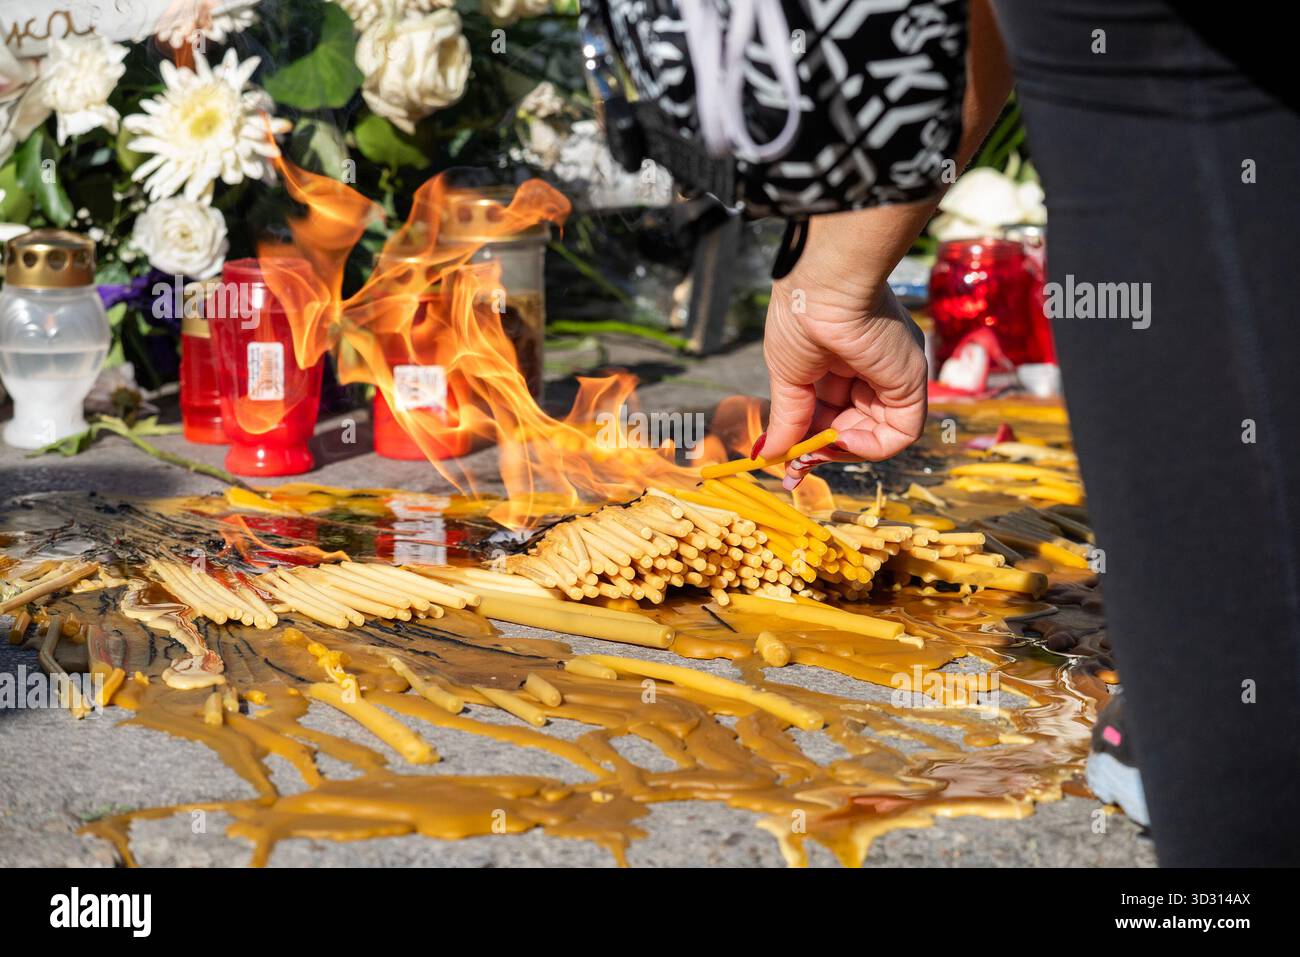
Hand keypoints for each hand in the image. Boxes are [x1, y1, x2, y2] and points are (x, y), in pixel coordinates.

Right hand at [761, 250, 927, 489]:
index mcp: (841, 360)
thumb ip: (787, 419)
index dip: (812, 440)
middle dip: (825, 448)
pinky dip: (872, 447)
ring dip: (845, 450)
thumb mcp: (788, 377)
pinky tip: (844, 439)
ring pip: (877, 433)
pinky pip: (901, 433)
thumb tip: (770, 455)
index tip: (789, 462)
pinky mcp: (910, 383)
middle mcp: (871, 368)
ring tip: (819, 446)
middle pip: (854, 425)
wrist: (821, 291)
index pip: (832, 411)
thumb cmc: (798, 320)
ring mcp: (892, 376)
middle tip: (799, 462)